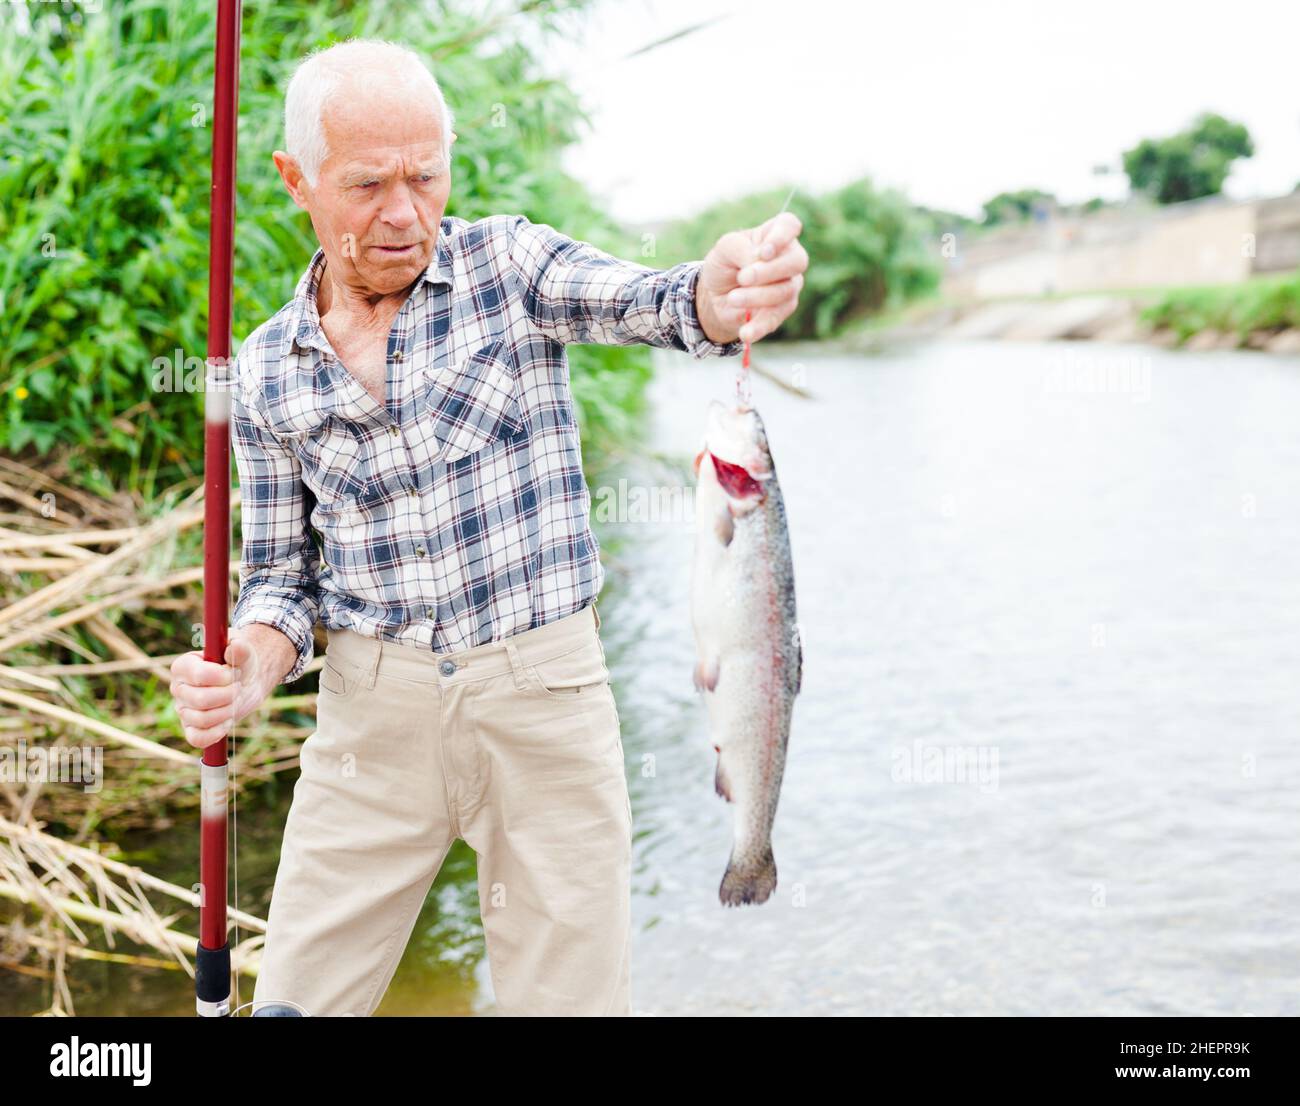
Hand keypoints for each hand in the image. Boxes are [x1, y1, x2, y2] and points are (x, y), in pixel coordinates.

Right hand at [169, 628, 269, 749]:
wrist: (245, 681)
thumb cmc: (239, 663)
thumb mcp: (243, 651)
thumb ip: (240, 648)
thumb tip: (235, 647)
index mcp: (183, 665)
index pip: (199, 675)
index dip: (224, 676)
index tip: (235, 671)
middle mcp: (178, 688)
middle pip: (201, 700)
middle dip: (228, 695)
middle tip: (238, 687)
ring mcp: (182, 709)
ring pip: (202, 719)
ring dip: (227, 711)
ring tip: (235, 700)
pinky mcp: (191, 728)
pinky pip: (198, 738)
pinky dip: (216, 732)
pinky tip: (227, 720)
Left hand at [696, 211, 806, 344]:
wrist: (715, 295)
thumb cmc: (724, 264)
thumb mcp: (724, 249)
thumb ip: (741, 248)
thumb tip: (759, 261)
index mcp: (775, 234)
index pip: (789, 225)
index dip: (782, 236)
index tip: (763, 252)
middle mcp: (788, 258)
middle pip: (797, 260)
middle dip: (769, 271)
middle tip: (743, 278)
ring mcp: (789, 285)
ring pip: (785, 291)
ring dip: (757, 297)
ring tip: (733, 298)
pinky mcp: (782, 310)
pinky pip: (776, 318)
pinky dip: (759, 326)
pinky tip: (745, 331)